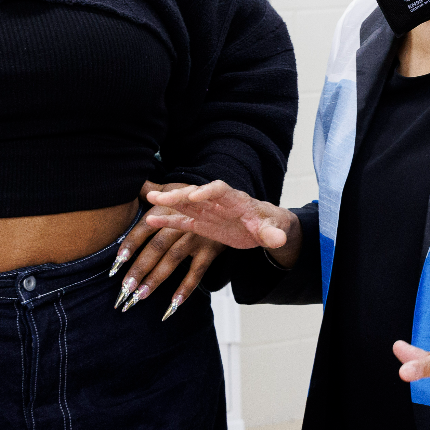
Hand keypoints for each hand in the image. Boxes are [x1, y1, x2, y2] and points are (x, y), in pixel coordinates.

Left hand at [113, 181, 226, 319]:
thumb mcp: (176, 188)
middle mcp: (181, 224)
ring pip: (173, 260)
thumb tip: (135, 185)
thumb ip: (153, 188)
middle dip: (139, 269)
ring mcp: (196, 237)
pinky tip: (172, 304)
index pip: (144, 229)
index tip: (116, 265)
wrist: (232, 201)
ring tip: (140, 295)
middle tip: (124, 288)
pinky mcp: (211, 249)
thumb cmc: (198, 198)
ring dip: (156, 279)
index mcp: (168, 210)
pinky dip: (186, 288)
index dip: (130, 246)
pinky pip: (197, 272)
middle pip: (156, 247)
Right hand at [144, 180, 299, 261]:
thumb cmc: (269, 224)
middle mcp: (218, 202)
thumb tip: (279, 239)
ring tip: (150, 199)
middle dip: (181, 195)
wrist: (264, 227)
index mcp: (237, 200)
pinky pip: (182, 221)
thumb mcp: (273, 230)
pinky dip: (168, 220)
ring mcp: (208, 212)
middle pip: (198, 194)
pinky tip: (151, 219)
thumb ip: (273, 234)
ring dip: (169, 201)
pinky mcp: (201, 224)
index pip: (221, 190)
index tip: (195, 196)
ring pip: (185, 204)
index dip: (208, 191)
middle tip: (163, 197)